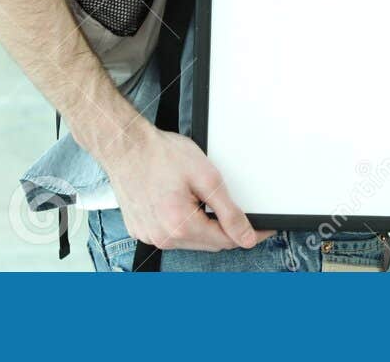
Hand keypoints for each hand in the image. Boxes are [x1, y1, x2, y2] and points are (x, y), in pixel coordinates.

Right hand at [102, 125, 274, 251]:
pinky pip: (173, 234)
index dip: (250, 233)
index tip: (264, 228)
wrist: (126, 147)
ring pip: (192, 240)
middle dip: (227, 229)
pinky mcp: (141, 230)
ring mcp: (149, 236)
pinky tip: (184, 203)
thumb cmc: (161, 155)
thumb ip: (229, 212)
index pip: (227, 241)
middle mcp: (163, 238)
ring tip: (201, 197)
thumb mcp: (207, 178)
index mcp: (181, 226)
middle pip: (210, 243)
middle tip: (236, 208)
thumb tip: (247, 237)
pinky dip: (185, 223)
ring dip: (205, 226)